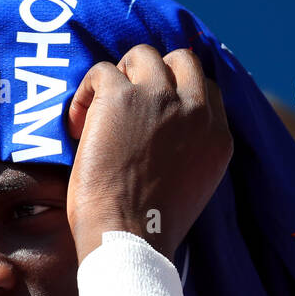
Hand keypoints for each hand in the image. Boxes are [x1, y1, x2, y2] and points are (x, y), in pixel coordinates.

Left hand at [65, 45, 231, 260]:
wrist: (127, 240)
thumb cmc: (147, 228)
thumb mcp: (190, 186)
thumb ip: (189, 152)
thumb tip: (164, 138)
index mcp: (217, 136)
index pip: (204, 88)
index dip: (175, 93)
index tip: (150, 113)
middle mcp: (195, 111)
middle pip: (180, 60)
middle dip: (151, 75)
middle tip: (124, 106)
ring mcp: (159, 99)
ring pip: (141, 55)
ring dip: (119, 77)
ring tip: (98, 113)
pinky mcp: (121, 98)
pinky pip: (100, 71)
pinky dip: (84, 93)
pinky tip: (77, 126)